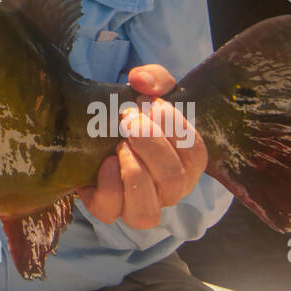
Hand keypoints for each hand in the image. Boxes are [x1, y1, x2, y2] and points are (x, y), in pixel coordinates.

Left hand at [76, 64, 207, 229]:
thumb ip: (155, 79)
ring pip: (147, 211)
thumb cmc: (133, 115)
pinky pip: (111, 210)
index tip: (147, 102)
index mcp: (187, 164)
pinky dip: (109, 185)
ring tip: (119, 145)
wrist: (95, 130)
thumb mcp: (149, 91)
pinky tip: (106, 162)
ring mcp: (139, 205)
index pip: (195, 153)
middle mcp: (169, 191)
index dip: (173, 125)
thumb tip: (142, 81)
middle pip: (172, 179)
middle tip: (128, 119)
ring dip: (133, 171)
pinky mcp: (107, 209)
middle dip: (149, 142)